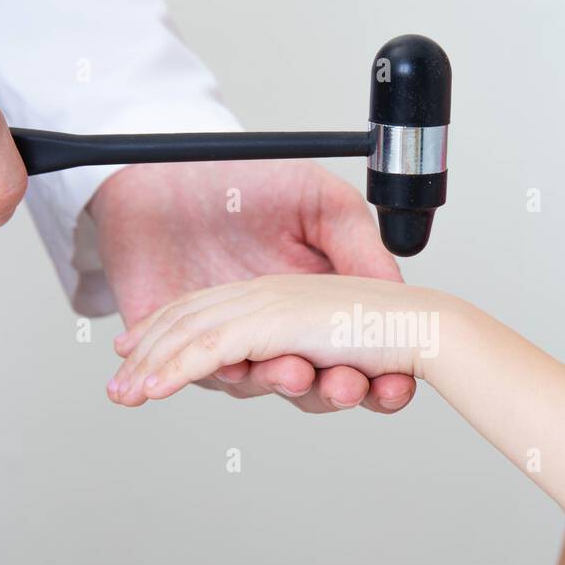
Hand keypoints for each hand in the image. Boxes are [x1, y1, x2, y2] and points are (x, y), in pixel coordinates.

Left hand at [90, 158, 418, 412]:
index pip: (354, 356)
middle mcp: (275, 332)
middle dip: (338, 389)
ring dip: (287, 384)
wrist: (168, 174)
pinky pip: (200, 366)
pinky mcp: (182, 349)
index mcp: (313, 306)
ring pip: (265, 382)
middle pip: (316, 382)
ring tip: (297, 373)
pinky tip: (233, 373)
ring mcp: (232, 342)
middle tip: (349, 384)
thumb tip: (394, 288)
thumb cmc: (241, 179)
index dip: (380, 379)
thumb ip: (357, 242)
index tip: (395, 384)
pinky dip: (209, 377)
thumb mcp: (320, 201)